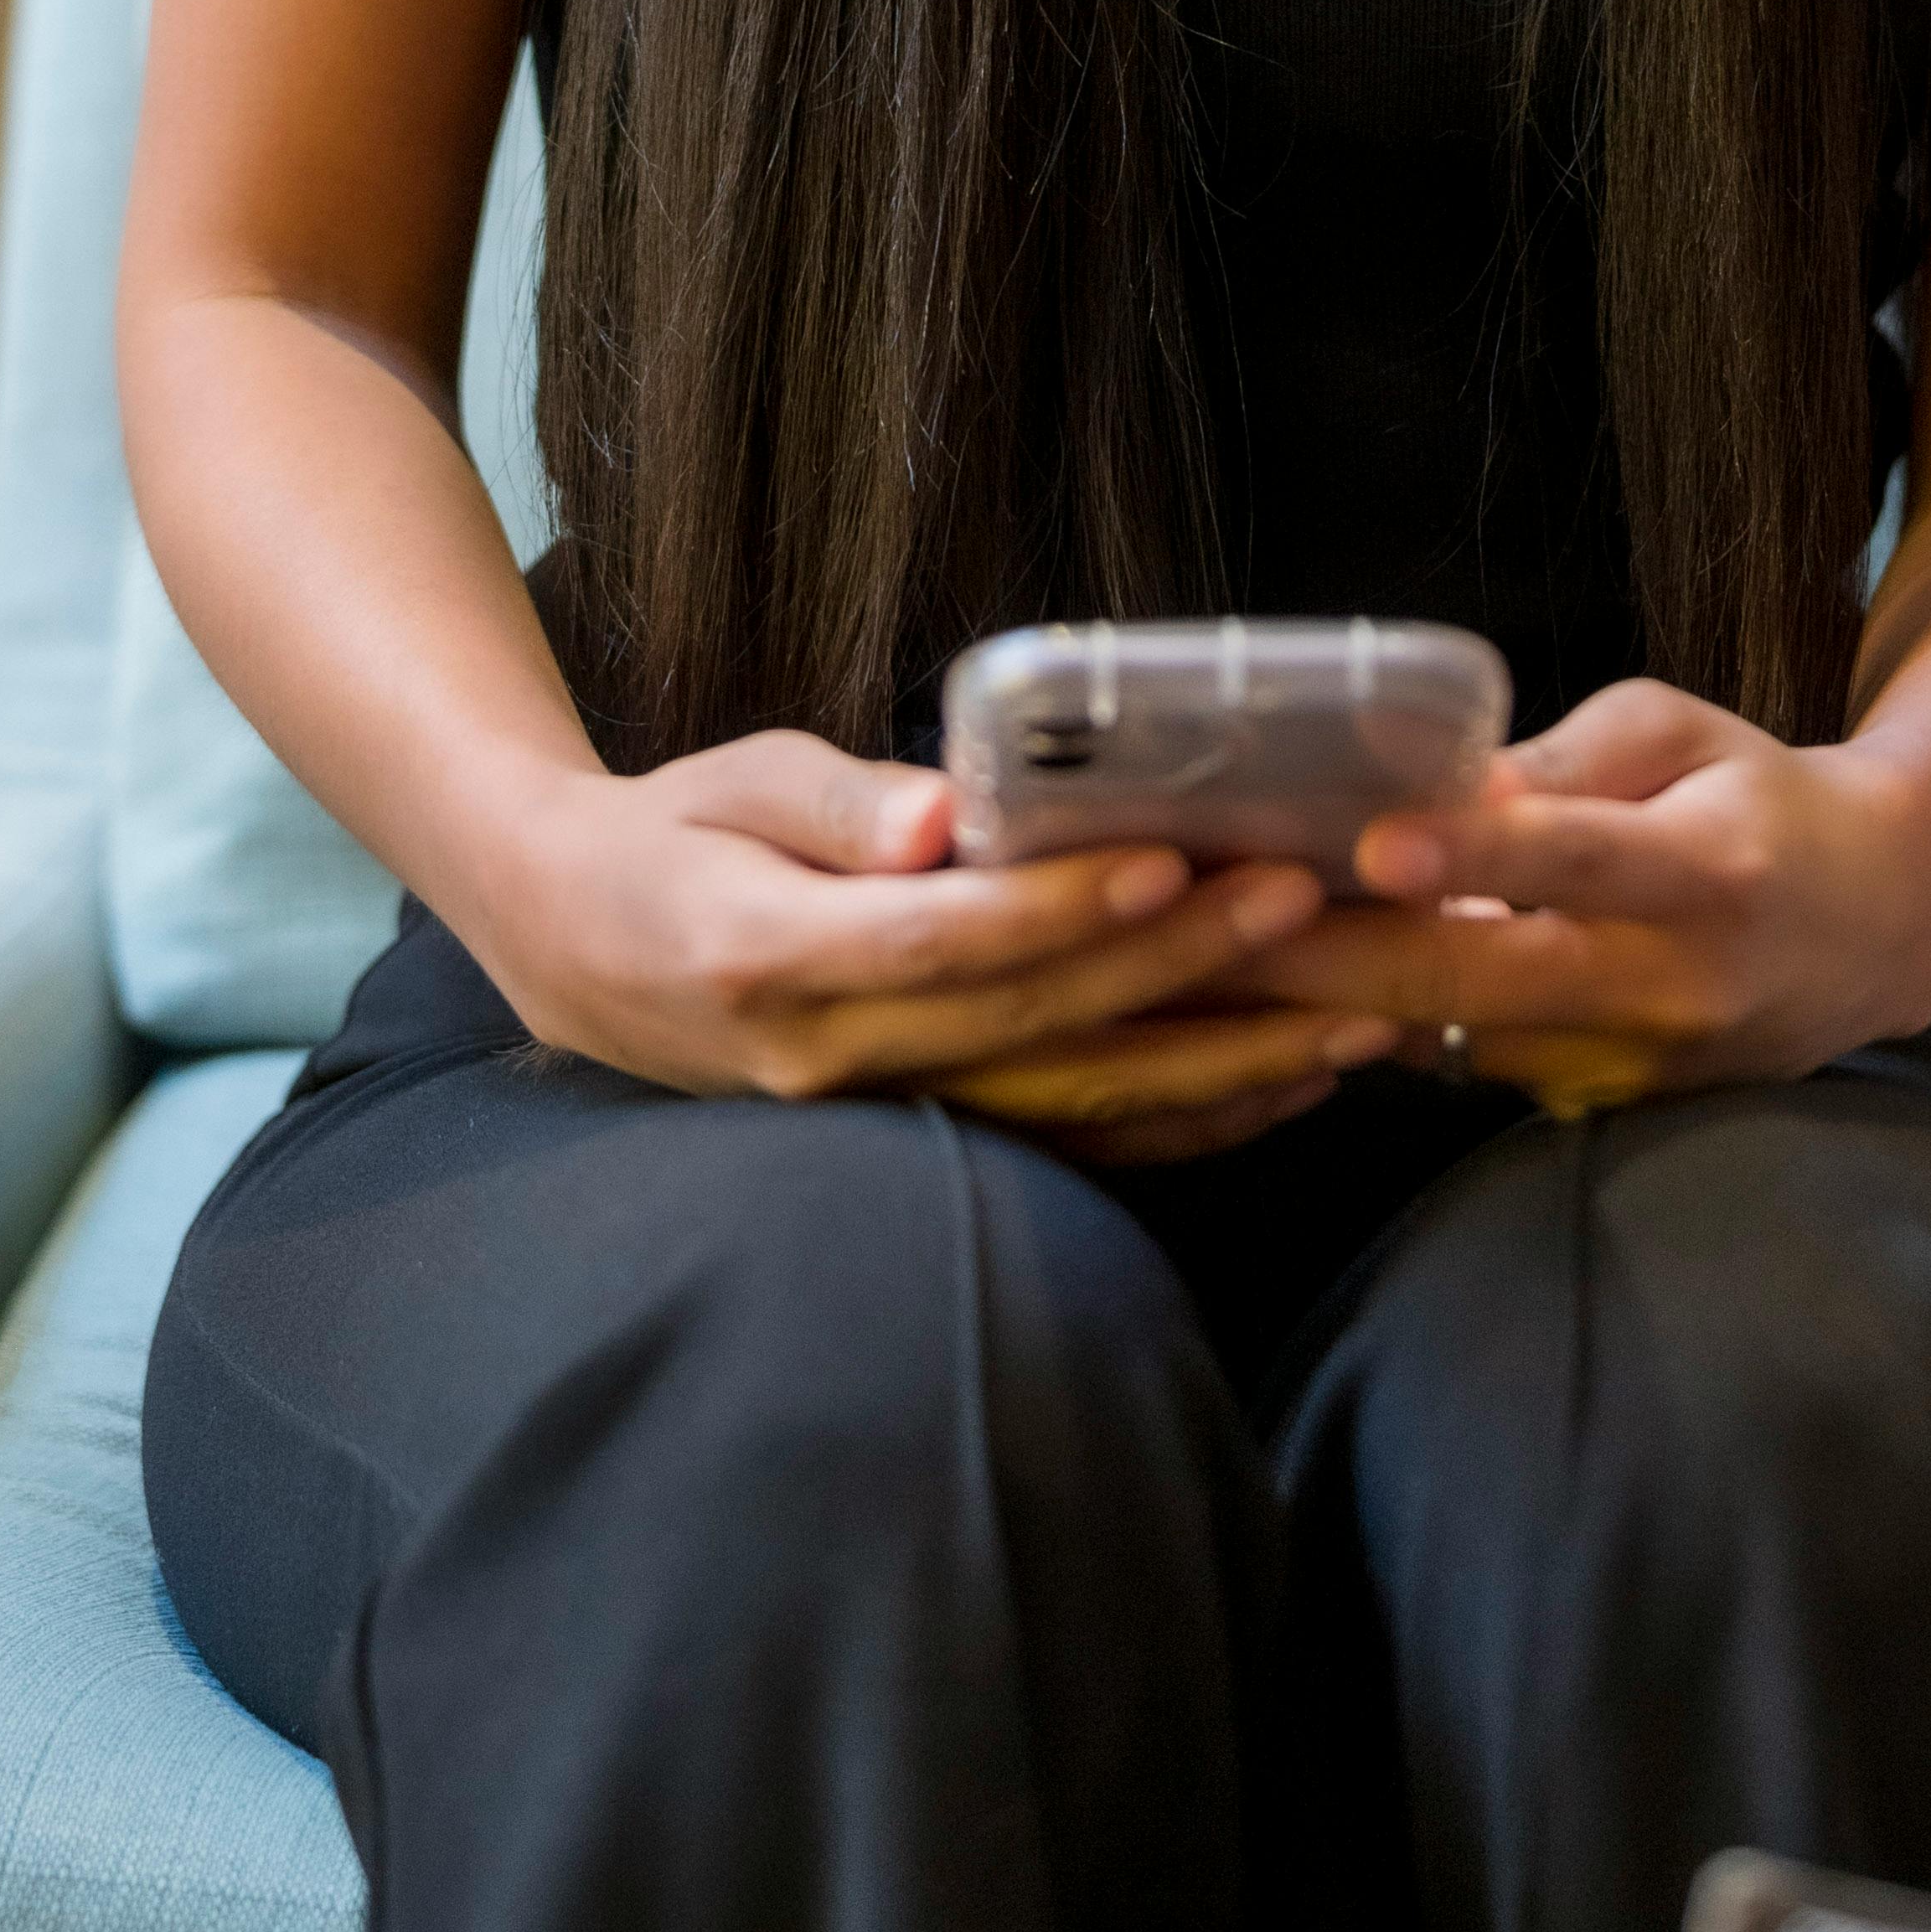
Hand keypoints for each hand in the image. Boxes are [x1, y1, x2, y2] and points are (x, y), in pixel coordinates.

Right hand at [484, 733, 1395, 1140]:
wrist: (580, 948)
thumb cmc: (676, 834)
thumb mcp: (735, 782)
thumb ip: (838, 805)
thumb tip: (943, 817)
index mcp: (774, 961)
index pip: (950, 941)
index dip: (1070, 910)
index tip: (1184, 857)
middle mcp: (831, 1063)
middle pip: (1034, 1028)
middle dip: (1185, 970)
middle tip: (1310, 907)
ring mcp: (877, 1123)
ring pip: (1069, 1110)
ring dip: (1216, 1070)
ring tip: (1350, 1019)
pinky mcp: (918, 1143)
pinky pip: (1063, 1149)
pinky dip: (1177, 1125)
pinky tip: (1280, 1086)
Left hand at [1227, 681, 1930, 1112]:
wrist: (1872, 928)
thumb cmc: (1752, 793)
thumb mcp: (1676, 730)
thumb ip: (1566, 761)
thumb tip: (1447, 787)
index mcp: (1707, 865)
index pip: (1577, 857)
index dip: (1476, 851)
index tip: (1376, 844)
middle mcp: (1678, 982)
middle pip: (1488, 979)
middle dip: (1342, 953)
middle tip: (1219, 917)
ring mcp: (1644, 1065)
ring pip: (1465, 1041)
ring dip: (1341, 1001)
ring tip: (1217, 949)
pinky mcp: (1614, 1109)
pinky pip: (1480, 1072)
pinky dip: (1394, 1032)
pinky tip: (1300, 993)